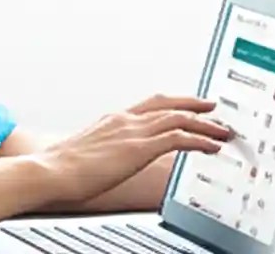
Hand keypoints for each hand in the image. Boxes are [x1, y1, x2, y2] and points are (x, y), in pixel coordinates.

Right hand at [40, 94, 233, 204]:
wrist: (51, 171)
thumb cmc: (62, 168)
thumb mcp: (89, 153)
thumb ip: (106, 151)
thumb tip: (110, 160)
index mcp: (113, 120)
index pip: (150, 105)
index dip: (174, 103)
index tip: (189, 105)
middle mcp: (125, 120)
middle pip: (169, 104)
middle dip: (195, 105)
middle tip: (213, 107)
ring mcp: (133, 132)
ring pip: (179, 118)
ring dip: (206, 124)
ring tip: (223, 131)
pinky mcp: (139, 148)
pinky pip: (178, 138)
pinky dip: (200, 140)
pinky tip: (212, 146)